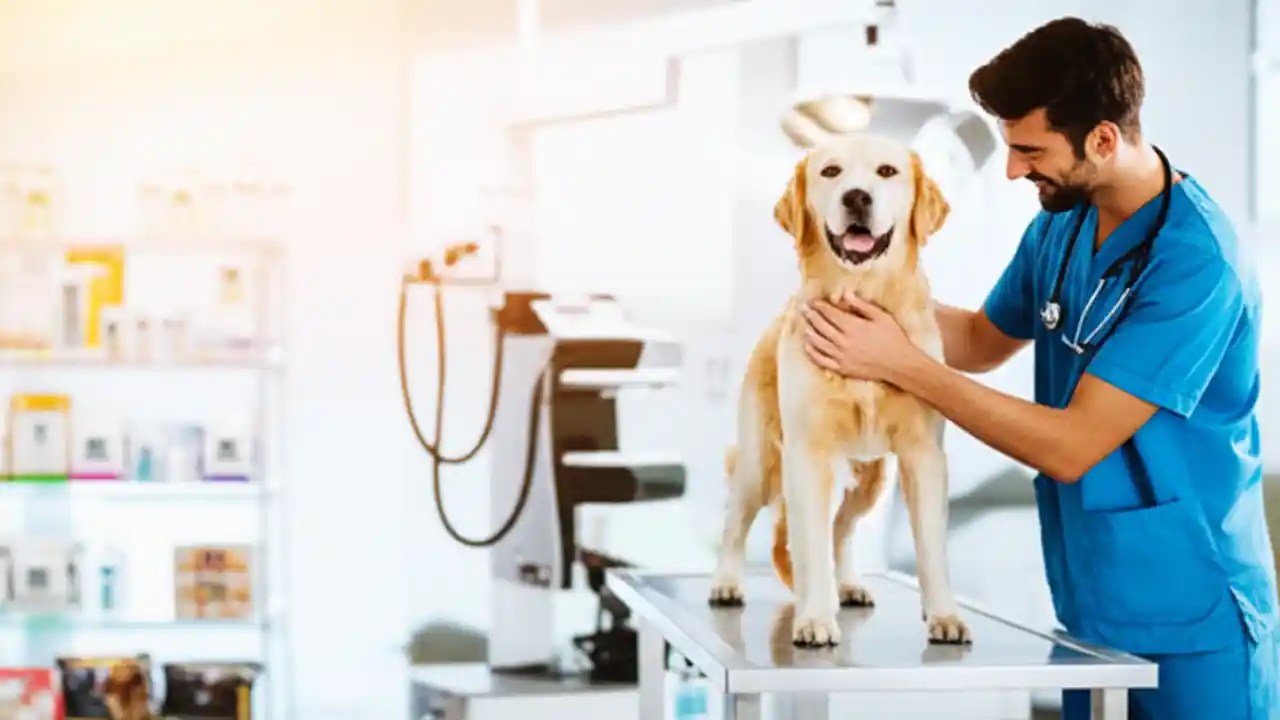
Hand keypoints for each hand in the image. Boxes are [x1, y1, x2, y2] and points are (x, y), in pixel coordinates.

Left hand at [801, 292, 919, 383]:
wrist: (900, 365)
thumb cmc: (894, 339)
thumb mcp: (882, 317)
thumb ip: (862, 306)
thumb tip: (846, 294)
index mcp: (853, 327)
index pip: (830, 314)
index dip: (819, 306)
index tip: (812, 301)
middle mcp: (844, 341)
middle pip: (821, 326)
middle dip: (811, 316)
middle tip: (804, 310)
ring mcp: (842, 356)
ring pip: (818, 343)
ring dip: (810, 332)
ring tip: (805, 325)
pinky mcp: (842, 368)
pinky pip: (822, 361)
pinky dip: (812, 353)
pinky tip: (808, 347)